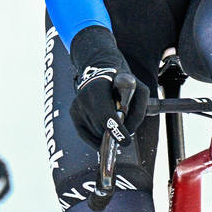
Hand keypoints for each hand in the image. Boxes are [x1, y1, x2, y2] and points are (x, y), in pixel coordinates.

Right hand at [67, 26, 149, 147]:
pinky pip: (86, 135)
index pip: (106, 115)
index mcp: (98, 88)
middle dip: (115, 131)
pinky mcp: (73, 113)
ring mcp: (76, 106)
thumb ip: (139, 110)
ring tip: (112, 117)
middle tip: (123, 125)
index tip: (126, 142)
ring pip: (95, 133)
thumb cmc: (123, 81)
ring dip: (107, 132)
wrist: (100, 69)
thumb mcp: (139, 88)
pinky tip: (105, 129)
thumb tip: (129, 131)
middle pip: (101, 128)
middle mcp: (83, 97)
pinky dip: (97, 137)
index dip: (117, 130)